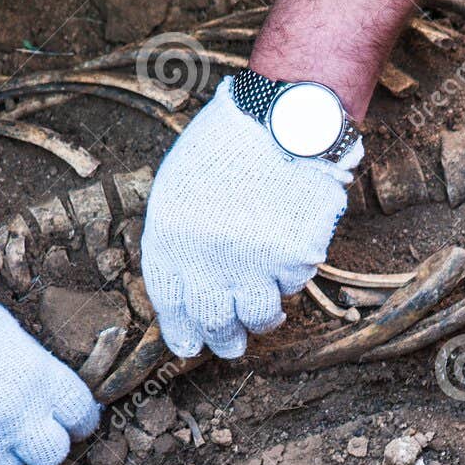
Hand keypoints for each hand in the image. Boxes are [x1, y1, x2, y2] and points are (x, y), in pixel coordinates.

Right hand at [0, 262, 100, 464]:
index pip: (81, 415)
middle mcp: (13, 415)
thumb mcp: (0, 328)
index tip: (70, 422)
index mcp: (35, 377)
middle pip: (51, 454)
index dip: (77, 420)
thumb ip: (30, 365)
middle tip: (22, 431)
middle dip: (40, 443)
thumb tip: (45, 392)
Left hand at [142, 77, 361, 359]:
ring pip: (259, 316)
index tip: (190, 346)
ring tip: (270, 310)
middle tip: (232, 347)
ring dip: (264, 317)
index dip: (181, 331)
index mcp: (170, 237)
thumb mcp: (178, 185)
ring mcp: (252, 262)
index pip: (171, 302)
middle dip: (224, 341)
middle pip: (213, 321)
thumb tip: (186, 289)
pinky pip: (293, 284)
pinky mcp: (293, 259)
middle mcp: (207, 258)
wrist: (281, 117)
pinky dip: (292, 274)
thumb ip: (177, 237)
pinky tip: (291, 247)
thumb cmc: (229, 146)